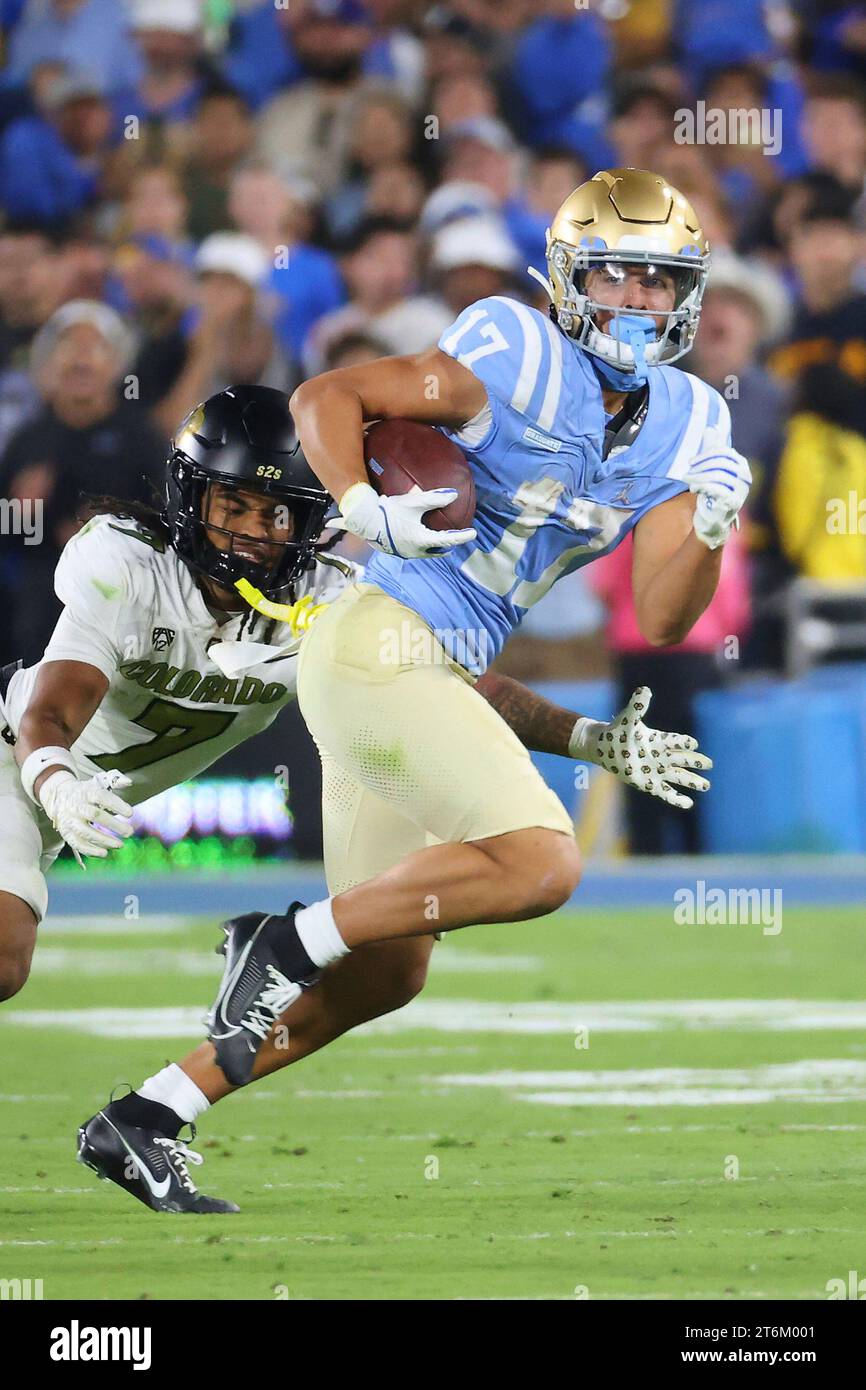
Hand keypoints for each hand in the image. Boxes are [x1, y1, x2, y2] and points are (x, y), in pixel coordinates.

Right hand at [39, 768, 133, 858]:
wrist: (59, 796)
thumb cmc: (86, 792)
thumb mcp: (99, 782)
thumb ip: (116, 781)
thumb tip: (129, 782)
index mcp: (86, 792)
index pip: (101, 797)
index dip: (116, 805)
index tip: (130, 813)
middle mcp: (77, 806)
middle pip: (94, 815)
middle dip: (113, 825)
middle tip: (129, 832)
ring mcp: (70, 820)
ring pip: (85, 832)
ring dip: (103, 840)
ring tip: (120, 845)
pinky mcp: (66, 833)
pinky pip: (77, 844)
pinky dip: (90, 850)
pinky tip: (104, 853)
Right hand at [330, 481, 475, 558]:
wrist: (365, 521)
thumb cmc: (389, 511)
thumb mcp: (413, 503)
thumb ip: (434, 498)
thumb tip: (454, 494)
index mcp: (422, 540)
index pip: (448, 539)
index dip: (462, 537)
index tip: (473, 534)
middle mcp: (416, 551)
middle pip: (438, 550)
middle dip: (449, 546)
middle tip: (458, 539)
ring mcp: (406, 553)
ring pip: (428, 553)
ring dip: (437, 548)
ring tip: (444, 545)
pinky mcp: (398, 552)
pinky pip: (417, 552)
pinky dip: (425, 548)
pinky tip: (422, 542)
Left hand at [569, 686, 711, 808]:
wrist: (604, 747)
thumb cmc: (617, 732)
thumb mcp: (628, 719)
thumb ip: (637, 706)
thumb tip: (644, 690)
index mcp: (658, 740)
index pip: (675, 741)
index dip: (683, 742)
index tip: (692, 744)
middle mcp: (660, 756)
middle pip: (682, 760)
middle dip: (695, 763)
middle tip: (709, 764)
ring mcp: (656, 771)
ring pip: (678, 777)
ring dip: (692, 782)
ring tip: (706, 786)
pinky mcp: (649, 784)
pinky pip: (666, 792)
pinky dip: (676, 798)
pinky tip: (688, 804)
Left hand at [684, 427, 751, 549]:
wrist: (715, 517)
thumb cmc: (713, 491)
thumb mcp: (712, 468)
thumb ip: (713, 448)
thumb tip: (710, 427)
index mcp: (742, 465)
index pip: (724, 452)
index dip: (705, 454)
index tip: (691, 462)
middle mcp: (745, 476)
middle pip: (720, 463)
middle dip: (700, 467)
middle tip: (686, 473)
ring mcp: (742, 489)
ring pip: (717, 475)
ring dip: (698, 477)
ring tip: (688, 481)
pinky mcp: (735, 501)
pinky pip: (716, 488)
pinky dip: (702, 487)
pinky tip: (694, 489)